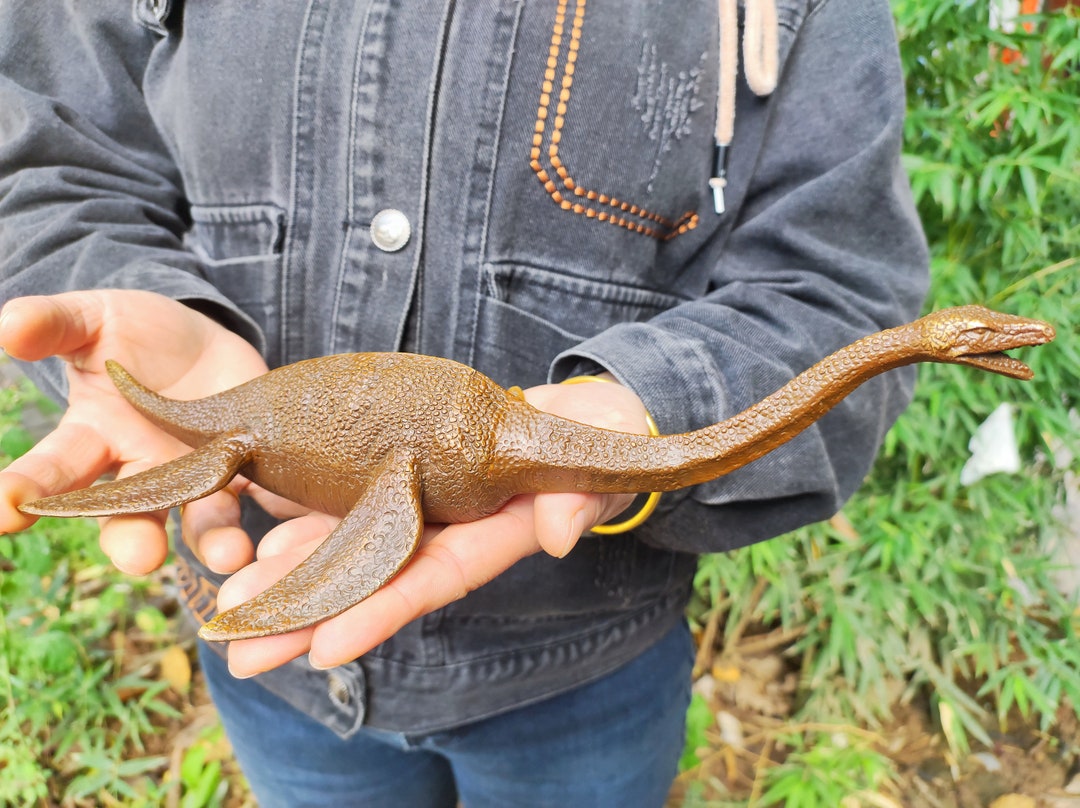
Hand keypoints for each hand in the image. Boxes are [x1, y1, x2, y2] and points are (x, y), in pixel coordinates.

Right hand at [0, 290, 269, 572]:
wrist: (197, 340)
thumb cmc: (130, 334)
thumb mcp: (90, 319)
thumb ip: (52, 323)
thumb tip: (7, 325)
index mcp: (93, 441)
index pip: (50, 474)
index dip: (24, 494)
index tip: (4, 514)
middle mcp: (143, 472)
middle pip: (132, 518)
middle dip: (133, 541)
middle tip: (140, 557)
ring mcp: (201, 477)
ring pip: (203, 521)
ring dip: (216, 541)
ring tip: (230, 554)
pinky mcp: (251, 470)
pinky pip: (265, 498)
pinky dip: (277, 512)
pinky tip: (293, 527)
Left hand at [215, 377, 653, 676]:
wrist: (574, 420)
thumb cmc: (593, 441)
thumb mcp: (599, 462)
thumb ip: (581, 499)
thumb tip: (558, 535)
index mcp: (490, 536)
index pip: (432, 581)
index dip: (381, 613)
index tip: (323, 647)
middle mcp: (445, 532)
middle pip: (371, 582)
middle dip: (308, 619)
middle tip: (241, 654)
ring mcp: (419, 507)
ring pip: (346, 549)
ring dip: (287, 579)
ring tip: (227, 604)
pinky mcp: (400, 477)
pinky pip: (344, 505)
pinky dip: (299, 525)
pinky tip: (250, 542)